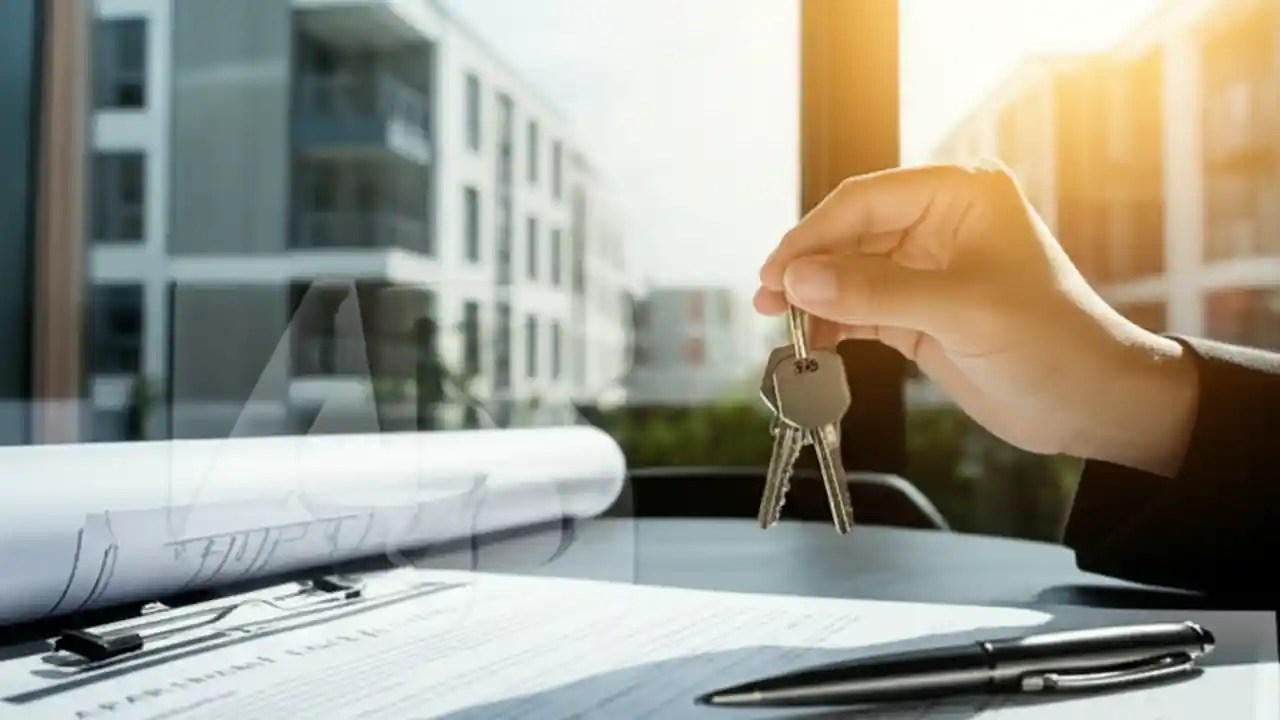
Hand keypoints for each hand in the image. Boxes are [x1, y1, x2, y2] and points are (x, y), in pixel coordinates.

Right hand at [755, 162, 1197, 476]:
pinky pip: (858, 309)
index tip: (775, 273)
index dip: (813, 236)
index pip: (864, 201)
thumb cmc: (1051, 343)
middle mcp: (939, 223)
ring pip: (847, 273)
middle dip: (807, 269)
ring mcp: (925, 268)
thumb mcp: (961, 311)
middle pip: (848, 235)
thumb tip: (798, 279)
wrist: (1091, 404)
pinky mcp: (918, 311)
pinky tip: (810, 346)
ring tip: (782, 329)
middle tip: (767, 302)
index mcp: (959, 195)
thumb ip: (875, 292)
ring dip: (813, 300)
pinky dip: (831, 326)